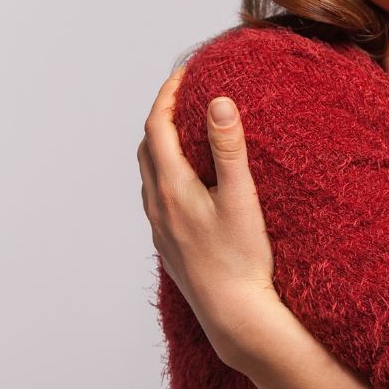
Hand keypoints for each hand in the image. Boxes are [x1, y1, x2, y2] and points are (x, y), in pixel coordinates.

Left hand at [138, 62, 280, 366]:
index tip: (183, 73)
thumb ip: (228, 148)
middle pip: (146, 147)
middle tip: (184, 95)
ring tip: (184, 131)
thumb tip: (218, 102)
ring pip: (148, 174)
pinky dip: (164, 173)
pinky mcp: (168, 245)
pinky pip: (156, 197)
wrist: (233, 315)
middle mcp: (157, 205)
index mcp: (171, 187)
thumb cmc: (241, 260)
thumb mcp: (241, 198)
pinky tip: (187, 181)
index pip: (156, 126)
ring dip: (160, 145)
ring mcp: (159, 228)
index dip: (167, 94)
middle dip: (161, 115)